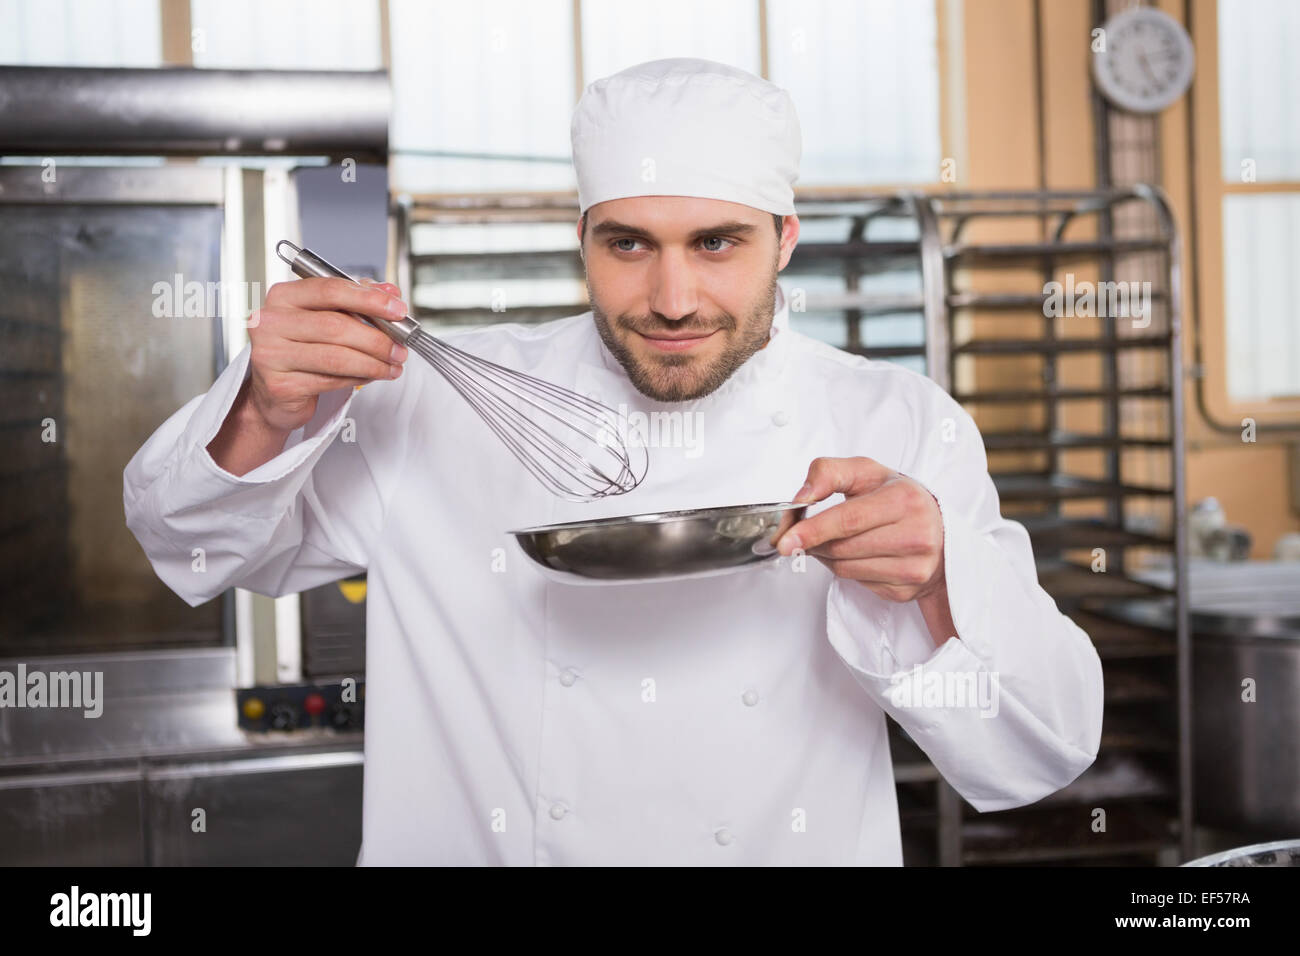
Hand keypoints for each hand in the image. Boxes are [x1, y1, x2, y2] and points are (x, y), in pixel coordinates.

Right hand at [246, 277, 410, 433]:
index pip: (330, 290)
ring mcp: (271, 355)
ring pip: (336, 357)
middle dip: (376, 339)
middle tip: (400, 348)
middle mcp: (270, 322)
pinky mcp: (280, 385)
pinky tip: (371, 376)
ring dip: (373, 363)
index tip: (398, 310)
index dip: (369, 299)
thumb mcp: (325, 317)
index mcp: (282, 296)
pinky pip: (331, 380)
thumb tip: (391, 290)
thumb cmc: (300, 348)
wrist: (272, 391)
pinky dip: (358, 378)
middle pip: (335, 326)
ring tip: (393, 365)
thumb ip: (356, 300)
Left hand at [776, 456, 945, 604]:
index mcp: (905, 500)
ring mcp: (913, 567)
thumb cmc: (897, 498)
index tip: (786, 539)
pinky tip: (854, 554)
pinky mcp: (906, 590)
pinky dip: (845, 569)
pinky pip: (857, 583)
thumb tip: (802, 497)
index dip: (813, 530)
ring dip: (826, 556)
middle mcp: (916, 535)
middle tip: (802, 534)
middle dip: (814, 542)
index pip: (849, 519)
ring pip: (845, 569)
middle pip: (842, 547)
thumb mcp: (867, 472)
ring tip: (832, 539)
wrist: (940, 532)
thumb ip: (829, 473)